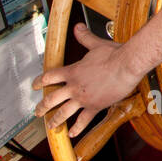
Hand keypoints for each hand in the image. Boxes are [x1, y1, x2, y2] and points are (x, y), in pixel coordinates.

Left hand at [33, 23, 141, 137]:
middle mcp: (74, 86)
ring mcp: (82, 98)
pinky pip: (83, 120)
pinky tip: (71, 134)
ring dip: (54, 120)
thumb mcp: (96, 44)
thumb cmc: (114, 54)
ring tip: (50, 126)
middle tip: (37, 112)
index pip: (49, 77)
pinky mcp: (94, 106)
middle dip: (42, 107)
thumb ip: (84, 37)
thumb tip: (78, 26)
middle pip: (51, 99)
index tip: (34, 86)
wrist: (127, 65)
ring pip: (63, 112)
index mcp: (72, 71)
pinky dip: (76, 128)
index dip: (39, 81)